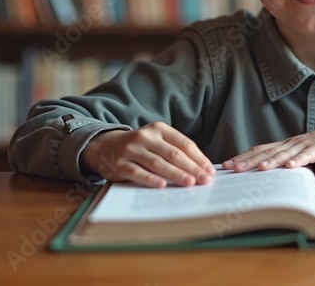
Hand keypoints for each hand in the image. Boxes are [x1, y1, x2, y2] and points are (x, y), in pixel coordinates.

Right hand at [81, 121, 214, 187]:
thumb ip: (175, 150)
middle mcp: (146, 136)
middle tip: (204, 180)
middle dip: (191, 168)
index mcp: (159, 129)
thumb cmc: (139, 146)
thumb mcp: (156, 141)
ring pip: (157, 163)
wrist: (104, 145)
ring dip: (175, 174)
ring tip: (190, 183)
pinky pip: (138, 172)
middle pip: (173, 153)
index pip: (184, 143)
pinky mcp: (120, 163)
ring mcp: (131, 149)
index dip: (198, 157)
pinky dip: (150, 179)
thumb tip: (200, 168)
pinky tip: (162, 185)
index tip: (210, 170)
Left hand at [221, 120, 314, 171]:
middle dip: (249, 160)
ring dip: (271, 161)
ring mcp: (305, 144)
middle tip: (233, 168)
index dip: (242, 157)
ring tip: (259, 168)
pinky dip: (299, 160)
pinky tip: (291, 166)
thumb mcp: (299, 155)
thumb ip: (285, 163)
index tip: (226, 165)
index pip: (259, 150)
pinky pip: (308, 155)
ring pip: (285, 153)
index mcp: (284, 145)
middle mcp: (291, 143)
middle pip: (266, 151)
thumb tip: (266, 180)